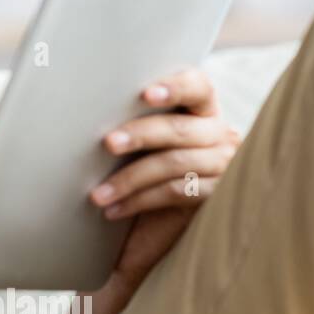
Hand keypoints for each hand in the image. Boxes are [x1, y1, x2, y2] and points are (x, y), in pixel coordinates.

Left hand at [90, 68, 239, 290]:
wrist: (153, 226)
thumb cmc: (140, 171)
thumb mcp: (139, 143)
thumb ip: (132, 119)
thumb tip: (90, 105)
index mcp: (200, 109)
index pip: (197, 86)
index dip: (174, 87)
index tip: (145, 94)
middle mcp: (219, 133)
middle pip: (179, 129)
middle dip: (140, 134)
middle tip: (108, 144)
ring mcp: (222, 165)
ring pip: (174, 163)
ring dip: (129, 179)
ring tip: (97, 195)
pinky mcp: (216, 196)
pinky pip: (175, 192)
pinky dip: (139, 200)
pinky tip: (113, 209)